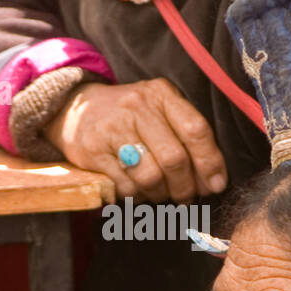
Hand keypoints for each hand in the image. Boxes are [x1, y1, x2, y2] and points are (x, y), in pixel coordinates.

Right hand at [44, 78, 227, 202]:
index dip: (210, 162)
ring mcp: (113, 128)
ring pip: (150, 177)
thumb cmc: (129, 115)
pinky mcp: (93, 150)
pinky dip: (137, 196)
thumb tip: (213, 180)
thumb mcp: (158, 108)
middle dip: (185, 186)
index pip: (195, 130)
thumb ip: (185, 135)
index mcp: (161, 94)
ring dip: (160, 194)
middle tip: (186, 196)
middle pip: (174, 159)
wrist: (74, 108)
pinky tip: (138, 190)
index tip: (216, 184)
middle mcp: (138, 107)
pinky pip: (125, 186)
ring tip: (160, 193)